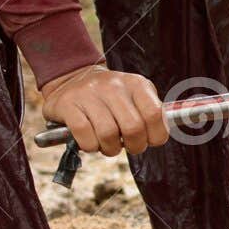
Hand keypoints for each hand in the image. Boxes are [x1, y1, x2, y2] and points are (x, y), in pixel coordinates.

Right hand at [40, 64, 167, 155]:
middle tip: (129, 146)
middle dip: (134, 146)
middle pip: (133, 128)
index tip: (149, 140)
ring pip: (108, 134)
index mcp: (136, 84)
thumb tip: (160, 136)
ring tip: (109, 144)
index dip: (155, 135)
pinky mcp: (68, 104)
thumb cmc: (110, 98)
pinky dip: (90, 146)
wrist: (70, 80)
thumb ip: (150, 114)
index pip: (155, 114)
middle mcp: (113, 85)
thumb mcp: (135, 97)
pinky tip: (91, 141)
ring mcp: (89, 93)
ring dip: (111, 148)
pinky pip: (85, 135)